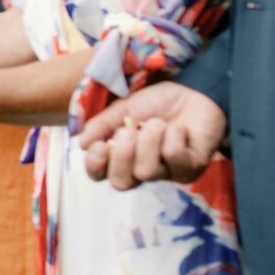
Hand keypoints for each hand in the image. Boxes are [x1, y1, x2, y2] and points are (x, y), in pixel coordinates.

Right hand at [76, 82, 227, 189]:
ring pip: (147, 171)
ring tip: (159, 123)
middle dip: (122, 155)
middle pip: (121, 183)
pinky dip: (172, 136)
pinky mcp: (191, 169)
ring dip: (150, 140)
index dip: (95, 165)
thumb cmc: (159, 102)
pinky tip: (179, 129)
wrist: (194, 92)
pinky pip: (173, 159)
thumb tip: (80, 142)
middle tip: (129, 131)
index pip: (100, 175)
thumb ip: (101, 125)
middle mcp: (142, 169)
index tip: (100, 145)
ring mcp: (167, 173)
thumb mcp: (123, 108)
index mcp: (122, 156)